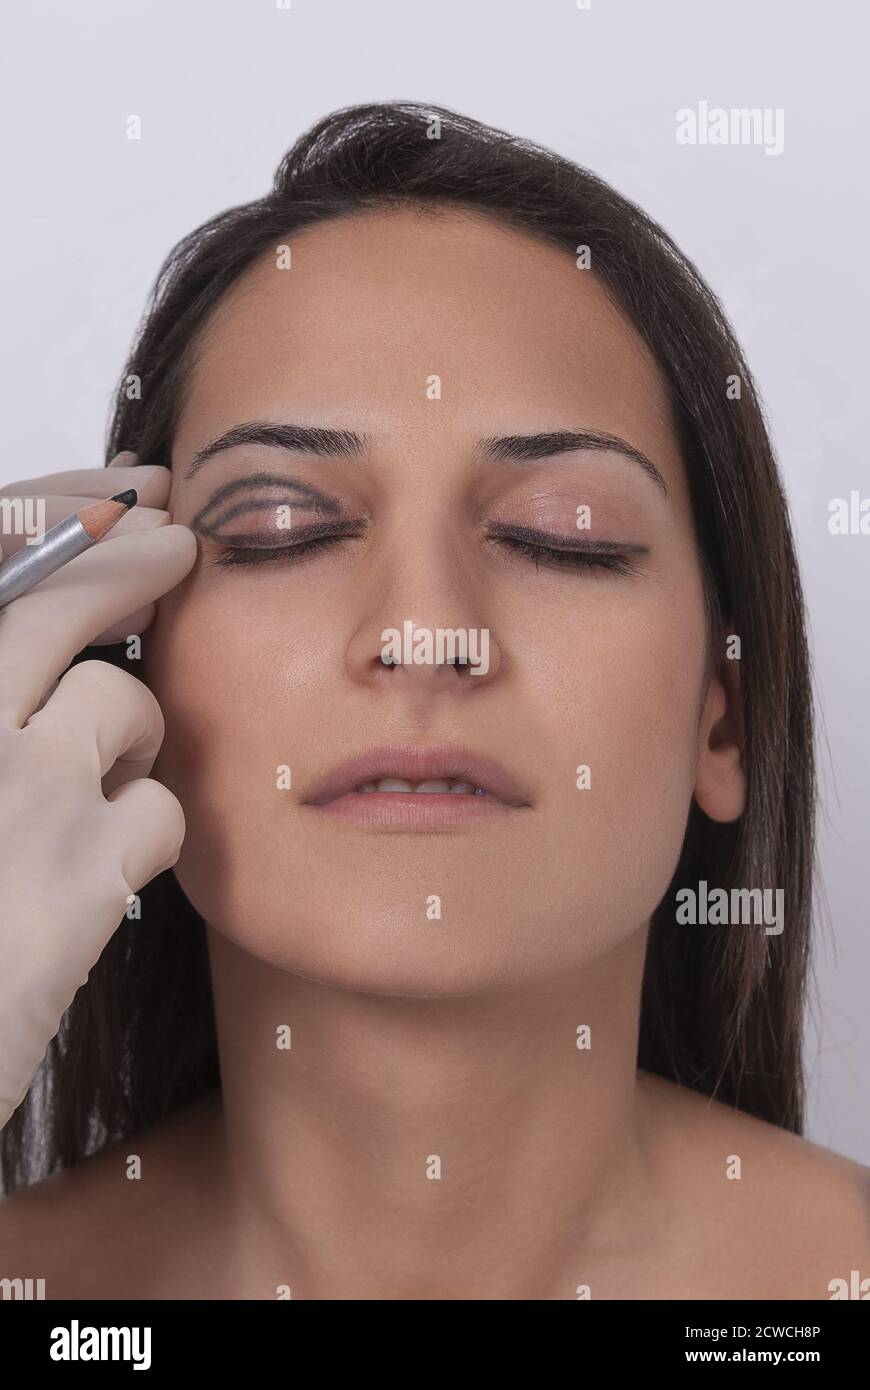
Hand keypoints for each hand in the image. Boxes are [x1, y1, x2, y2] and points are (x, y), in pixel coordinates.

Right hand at [0, 455, 196, 1128]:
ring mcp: (12, 796)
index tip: (121, 489)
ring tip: (101, 770)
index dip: (59, 510)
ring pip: (125, 708)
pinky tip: (113, 860)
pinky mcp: (74, 883)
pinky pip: (159, 811)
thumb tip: (43, 651)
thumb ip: (4, 698)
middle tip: (176, 538)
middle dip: (131, 563)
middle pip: (65, 606)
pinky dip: (148, 823)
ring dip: (129, 730)